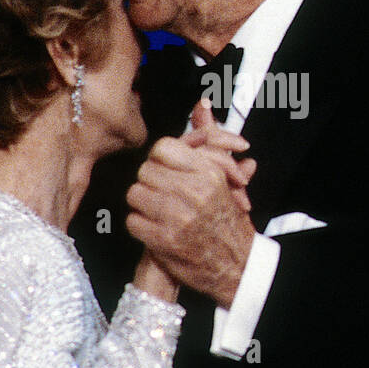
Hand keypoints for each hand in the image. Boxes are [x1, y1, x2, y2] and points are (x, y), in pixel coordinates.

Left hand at [127, 102, 256, 307]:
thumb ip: (209, 137)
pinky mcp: (164, 240)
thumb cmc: (227, 218)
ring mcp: (177, 217)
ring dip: (142, 203)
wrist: (235, 264)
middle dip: (150, 182)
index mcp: (207, 173)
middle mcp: (193, 192)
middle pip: (145, 171)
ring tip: (156, 210)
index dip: (159, 159)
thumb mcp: (223, 175)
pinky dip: (139, 225)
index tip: (164, 169)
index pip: (163, 148)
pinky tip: (153, 227)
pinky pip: (133, 221)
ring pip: (135, 194)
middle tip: (160, 192)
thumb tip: (202, 103)